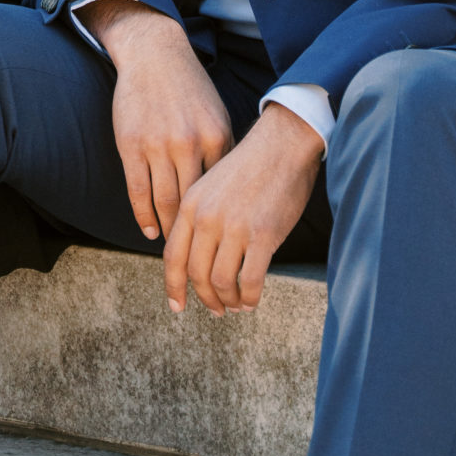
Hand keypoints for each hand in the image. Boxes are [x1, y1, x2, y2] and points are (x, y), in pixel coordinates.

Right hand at [89, 1, 231, 242]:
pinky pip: (138, 191)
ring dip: (170, 232)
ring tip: (175, 251)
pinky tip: (150, 232)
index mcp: (217, 138)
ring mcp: (158, 145)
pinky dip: (144, 216)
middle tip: (201, 260)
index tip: (226, 244)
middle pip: (194, 205)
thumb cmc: (190, 90)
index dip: (223, 222)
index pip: (221, 193)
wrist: (155, 55)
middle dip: (197, 237)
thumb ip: (224, 153)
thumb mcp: (217, 116)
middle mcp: (190, 144)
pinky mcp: (131, 145)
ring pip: (166, 202)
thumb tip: (231, 194)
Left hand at [163, 104, 323, 316]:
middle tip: (216, 310)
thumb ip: (199, 217)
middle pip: (196, 273)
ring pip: (222, 282)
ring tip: (236, 305)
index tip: (177, 305)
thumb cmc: (250, 166)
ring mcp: (235, 228)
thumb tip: (196, 256)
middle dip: (205, 298)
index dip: (174, 285)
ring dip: (228, 301)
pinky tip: (253, 301)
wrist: (282, 144)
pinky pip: (251, 280)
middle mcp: (208, 218)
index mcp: (191, 205)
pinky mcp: (263, 235)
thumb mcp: (211, 186)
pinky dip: (250, 297)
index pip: (173, 256)